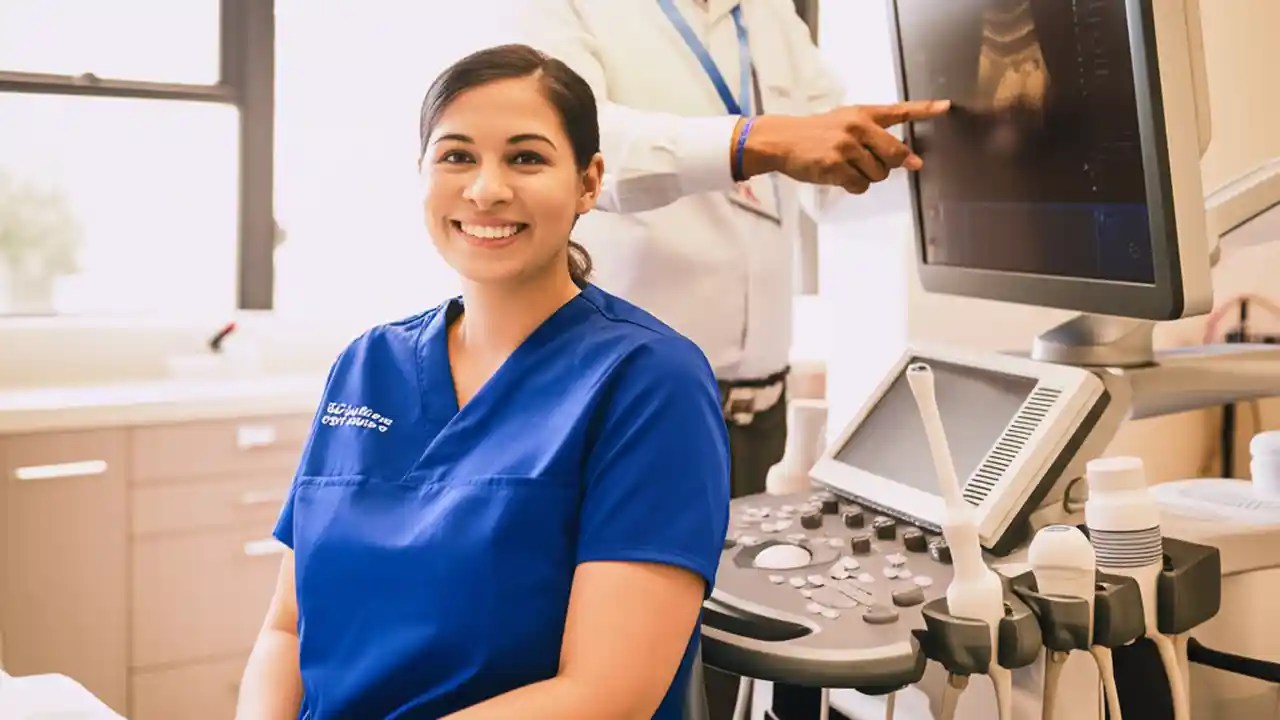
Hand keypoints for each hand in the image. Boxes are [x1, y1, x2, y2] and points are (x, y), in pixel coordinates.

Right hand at [741, 100, 950, 193]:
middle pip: (895, 154)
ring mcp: (846, 147)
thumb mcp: (845, 122)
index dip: (924, 110)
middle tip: (872, 163)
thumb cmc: (816, 133)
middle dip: (891, 165)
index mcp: (862, 113)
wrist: (782, 140)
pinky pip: (860, 186)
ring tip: (847, 167)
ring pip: (879, 174)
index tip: (946, 107)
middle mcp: (857, 127)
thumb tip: (911, 162)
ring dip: (867, 177)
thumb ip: (876, 137)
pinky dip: (853, 186)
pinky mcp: (835, 166)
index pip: (899, 111)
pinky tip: (838, 176)